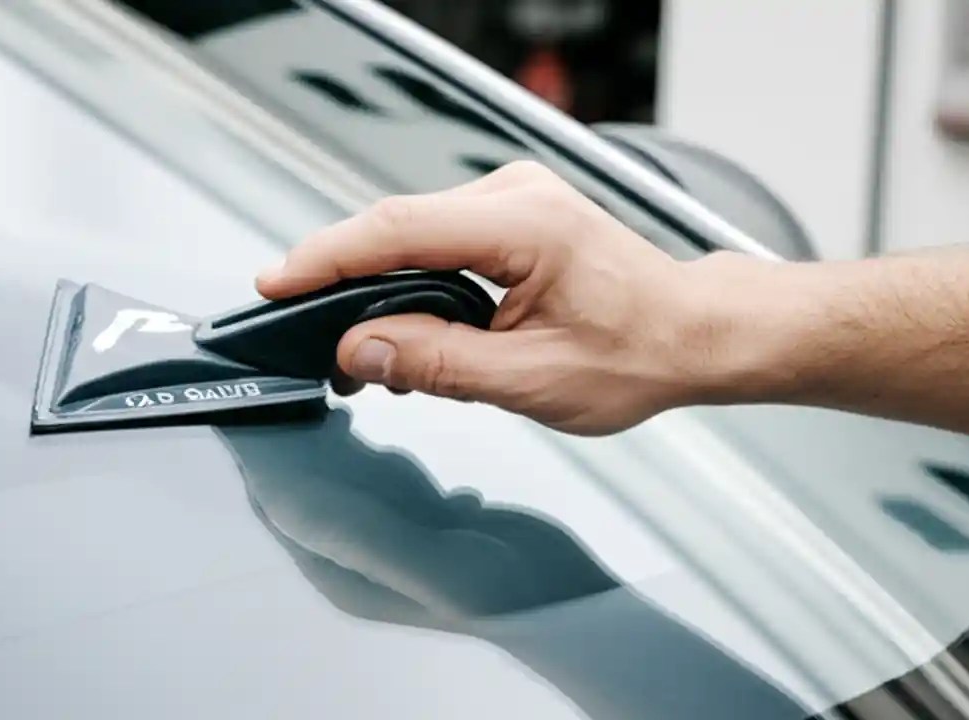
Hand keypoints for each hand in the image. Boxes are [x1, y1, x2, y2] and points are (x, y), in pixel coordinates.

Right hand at [257, 161, 767, 434]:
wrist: (691, 331)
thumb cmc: (638, 352)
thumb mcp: (533, 379)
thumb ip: (438, 364)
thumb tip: (360, 350)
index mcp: (526, 225)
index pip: (398, 231)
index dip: (327, 258)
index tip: (277, 285)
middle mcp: (515, 195)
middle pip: (395, 226)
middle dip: (341, 278)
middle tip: (304, 334)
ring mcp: (513, 198)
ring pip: (411, 232)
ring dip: (375, 282)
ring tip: (353, 343)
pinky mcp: (511, 215)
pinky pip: (436, 237)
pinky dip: (407, 276)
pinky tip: (397, 319)